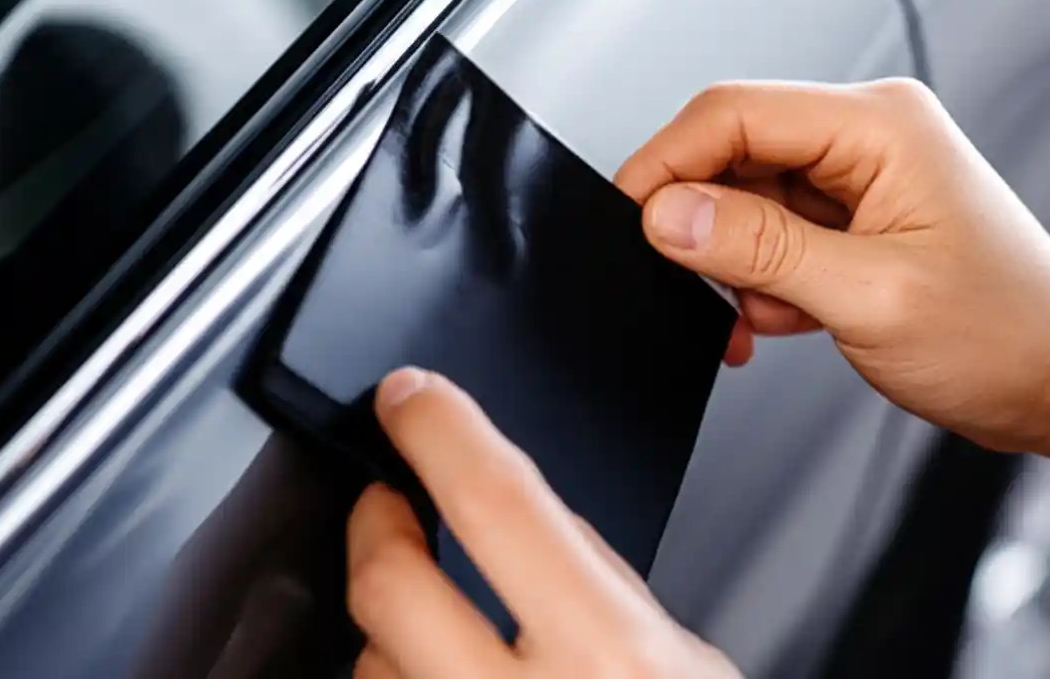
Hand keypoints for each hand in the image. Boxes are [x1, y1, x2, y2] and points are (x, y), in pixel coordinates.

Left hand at [347, 368, 740, 678]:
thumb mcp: (680, 660)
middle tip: (387, 498)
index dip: (441, 430)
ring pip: (369, 664)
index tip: (409, 398)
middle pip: (391, 584)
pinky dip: (398, 678)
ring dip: (387, 629)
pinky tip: (438, 674)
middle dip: (375, 520)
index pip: (497, 503)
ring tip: (438, 628)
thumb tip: (509, 504)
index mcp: (609, 658)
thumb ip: (596, 580)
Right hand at [615, 79, 1049, 454]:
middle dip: (706, 229)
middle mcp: (863, 139)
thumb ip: (758, 249)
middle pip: (729, 155)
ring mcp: (854, 179)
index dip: (667, 165)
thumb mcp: (866, 295)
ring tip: (775, 314)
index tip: (632, 222)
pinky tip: (790, 316)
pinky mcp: (846, 220)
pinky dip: (759, 284)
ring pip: (739, 202)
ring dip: (736, 268)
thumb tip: (668, 215)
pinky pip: (764, 235)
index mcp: (878, 127)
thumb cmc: (1004, 334)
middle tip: (711, 287)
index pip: (731, 113)